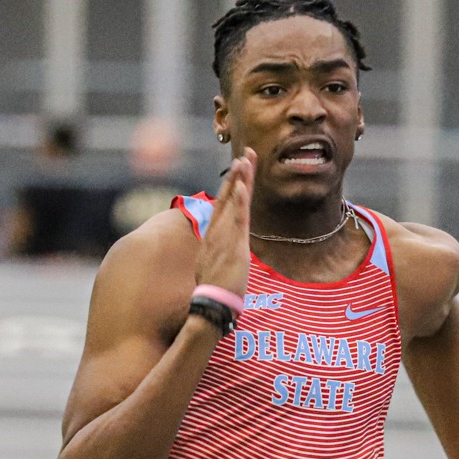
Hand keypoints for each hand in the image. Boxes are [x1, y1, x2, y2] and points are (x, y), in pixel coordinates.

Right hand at [194, 149, 254, 297]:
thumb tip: (223, 248)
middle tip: (246, 154)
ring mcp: (224, 237)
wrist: (212, 304)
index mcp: (214, 235)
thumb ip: (219, 251)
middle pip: (227, 197)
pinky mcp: (233, 244)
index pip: (224, 204)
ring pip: (232, 203)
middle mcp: (217, 232)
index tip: (239, 168)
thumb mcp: (216, 265)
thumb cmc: (216, 290)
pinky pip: (237, 218)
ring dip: (239, 181)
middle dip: (237, 175)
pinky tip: (242, 185)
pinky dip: (239, 201)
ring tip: (245, 160)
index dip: (231, 185)